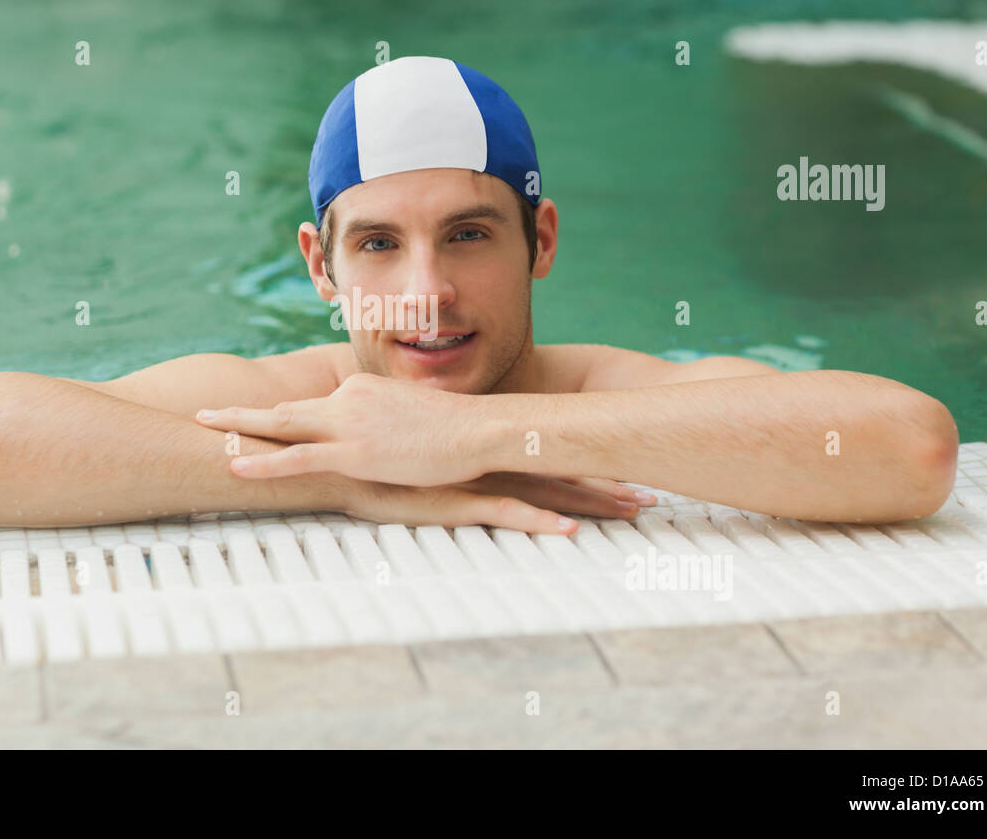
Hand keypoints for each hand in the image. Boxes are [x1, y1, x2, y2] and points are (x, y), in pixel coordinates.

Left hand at [196, 372, 492, 487]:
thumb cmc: (455, 429)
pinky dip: (263, 463)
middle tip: (204, 413)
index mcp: (359, 389)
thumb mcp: (413, 416)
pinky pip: (297, 458)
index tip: (252, 418)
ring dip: (239, 429)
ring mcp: (348, 424)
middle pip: (283, 407)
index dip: (279, 415)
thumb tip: (380, 434)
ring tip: (205, 431)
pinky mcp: (354, 453)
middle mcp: (346, 398)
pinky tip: (236, 467)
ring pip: (281, 426)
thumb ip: (387, 420)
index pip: (311, 404)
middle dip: (240, 412)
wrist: (479, 429)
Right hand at [340, 471, 656, 535]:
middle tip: (651, 496)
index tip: (624, 471)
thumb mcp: (412, 454)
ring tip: (636, 511)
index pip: (544, 456)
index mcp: (483, 451)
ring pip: (548, 492)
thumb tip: (446, 454)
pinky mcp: (454, 503)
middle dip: (608, 485)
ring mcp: (475, 482)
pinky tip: (572, 534)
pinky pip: (507, 516)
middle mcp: (488, 463)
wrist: (335, 454)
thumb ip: (434, 452)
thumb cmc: (370, 456)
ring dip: (594, 502)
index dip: (586, 464)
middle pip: (560, 473)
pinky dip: (542, 525)